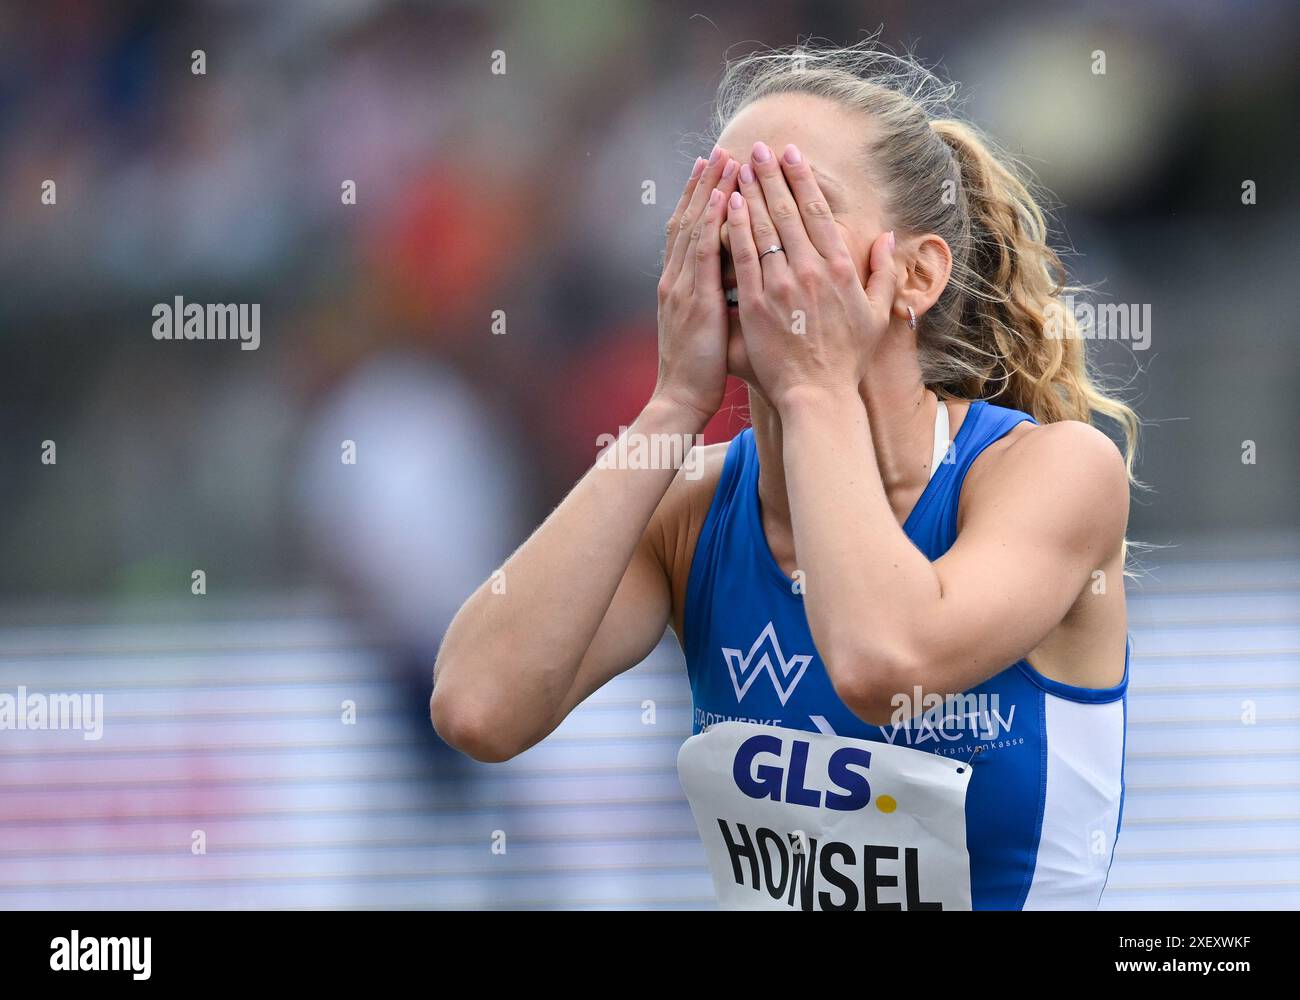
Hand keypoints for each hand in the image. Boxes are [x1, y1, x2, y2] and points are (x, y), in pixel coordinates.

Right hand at [652, 148, 739, 422]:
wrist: (681, 400)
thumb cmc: (699, 373)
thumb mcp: (707, 331)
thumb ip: (718, 304)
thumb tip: (740, 286)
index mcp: (679, 286)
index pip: (688, 233)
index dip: (699, 201)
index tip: (714, 173)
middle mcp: (676, 280)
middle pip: (689, 220)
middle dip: (704, 185)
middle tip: (719, 151)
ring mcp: (682, 287)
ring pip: (695, 228)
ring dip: (710, 191)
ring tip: (725, 160)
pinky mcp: (695, 300)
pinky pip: (704, 252)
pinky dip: (712, 223)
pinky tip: (725, 197)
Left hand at [725, 141, 896, 413]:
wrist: (818, 396)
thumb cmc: (847, 359)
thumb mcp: (876, 315)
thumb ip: (883, 273)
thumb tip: (887, 236)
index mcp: (840, 270)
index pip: (819, 214)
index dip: (803, 180)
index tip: (791, 155)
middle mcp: (811, 272)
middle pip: (788, 213)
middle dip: (772, 176)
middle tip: (759, 147)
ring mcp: (782, 287)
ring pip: (764, 229)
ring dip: (751, 194)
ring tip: (739, 167)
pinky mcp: (755, 305)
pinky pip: (743, 258)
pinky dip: (736, 229)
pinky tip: (728, 205)